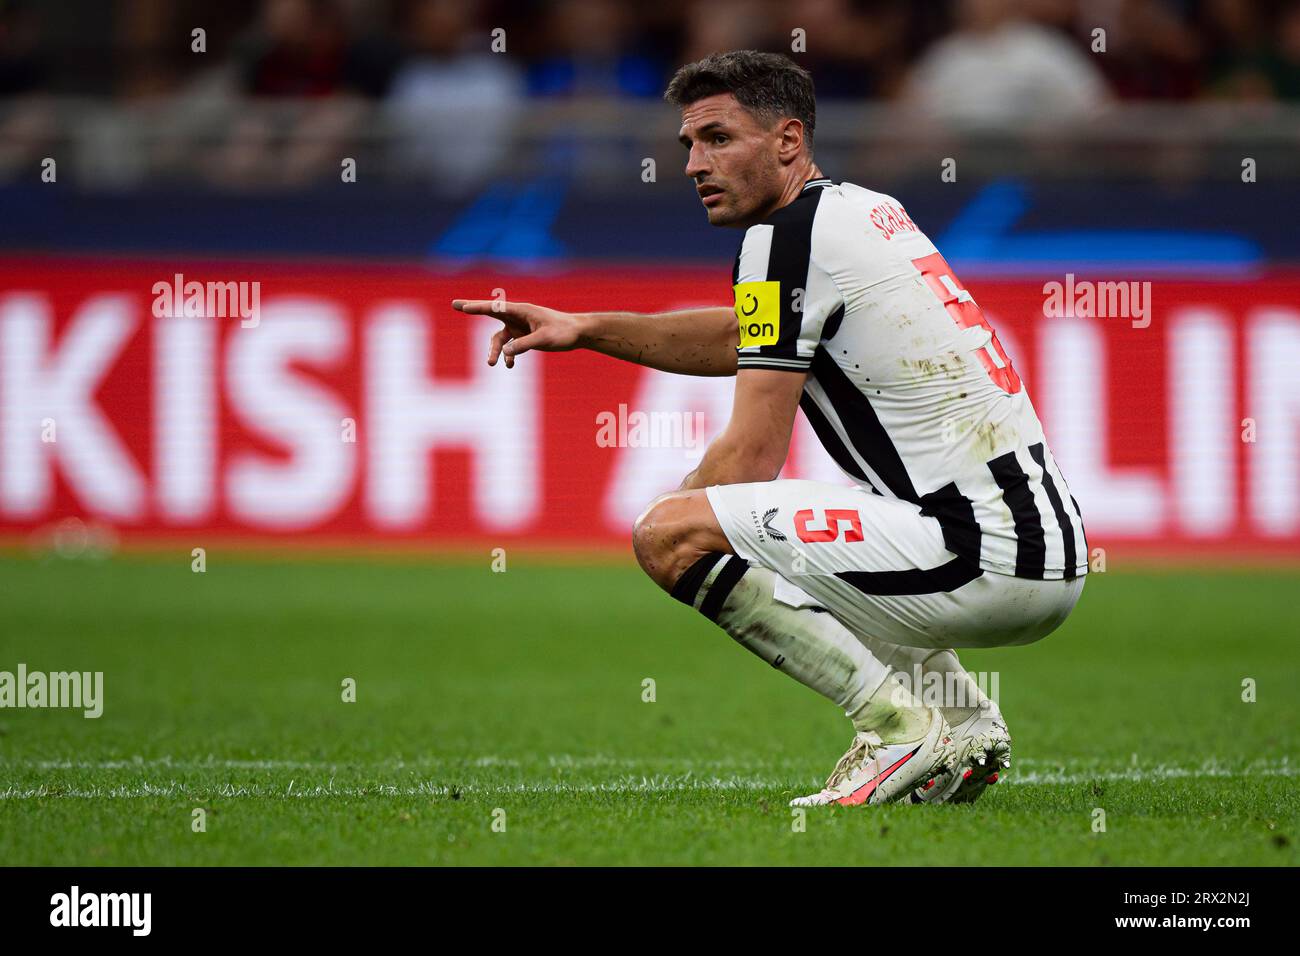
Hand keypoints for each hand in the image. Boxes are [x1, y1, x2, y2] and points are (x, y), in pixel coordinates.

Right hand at [451, 298, 582, 367]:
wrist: (577, 334)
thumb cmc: (563, 332)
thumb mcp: (544, 339)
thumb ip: (524, 345)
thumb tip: (505, 352)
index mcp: (522, 311)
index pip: (496, 308)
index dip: (478, 307)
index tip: (462, 307)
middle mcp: (518, 317)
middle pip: (490, 314)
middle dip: (473, 309)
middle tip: (454, 304)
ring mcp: (519, 327)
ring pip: (499, 338)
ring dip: (493, 351)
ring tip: (490, 364)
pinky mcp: (524, 337)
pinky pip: (509, 347)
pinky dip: (508, 356)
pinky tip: (510, 366)